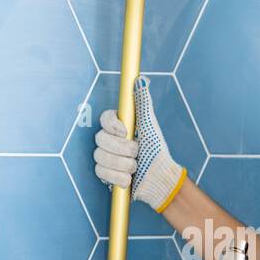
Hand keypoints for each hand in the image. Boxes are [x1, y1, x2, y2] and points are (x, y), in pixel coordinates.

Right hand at [93, 75, 185, 211]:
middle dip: (121, 148)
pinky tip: (128, 179)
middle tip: (136, 153)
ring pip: (99, 156)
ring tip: (135, 167)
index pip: (104, 118)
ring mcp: (106, 157)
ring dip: (121, 164)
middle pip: (100, 139)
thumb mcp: (150, 126)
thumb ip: (143, 103)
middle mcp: (111, 140)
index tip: (125, 132)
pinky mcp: (105, 173)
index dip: (112, 125)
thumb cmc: (156, 152)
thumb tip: (141, 80)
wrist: (159, 178)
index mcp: (120, 126)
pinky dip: (116, 177)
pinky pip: (100, 172)